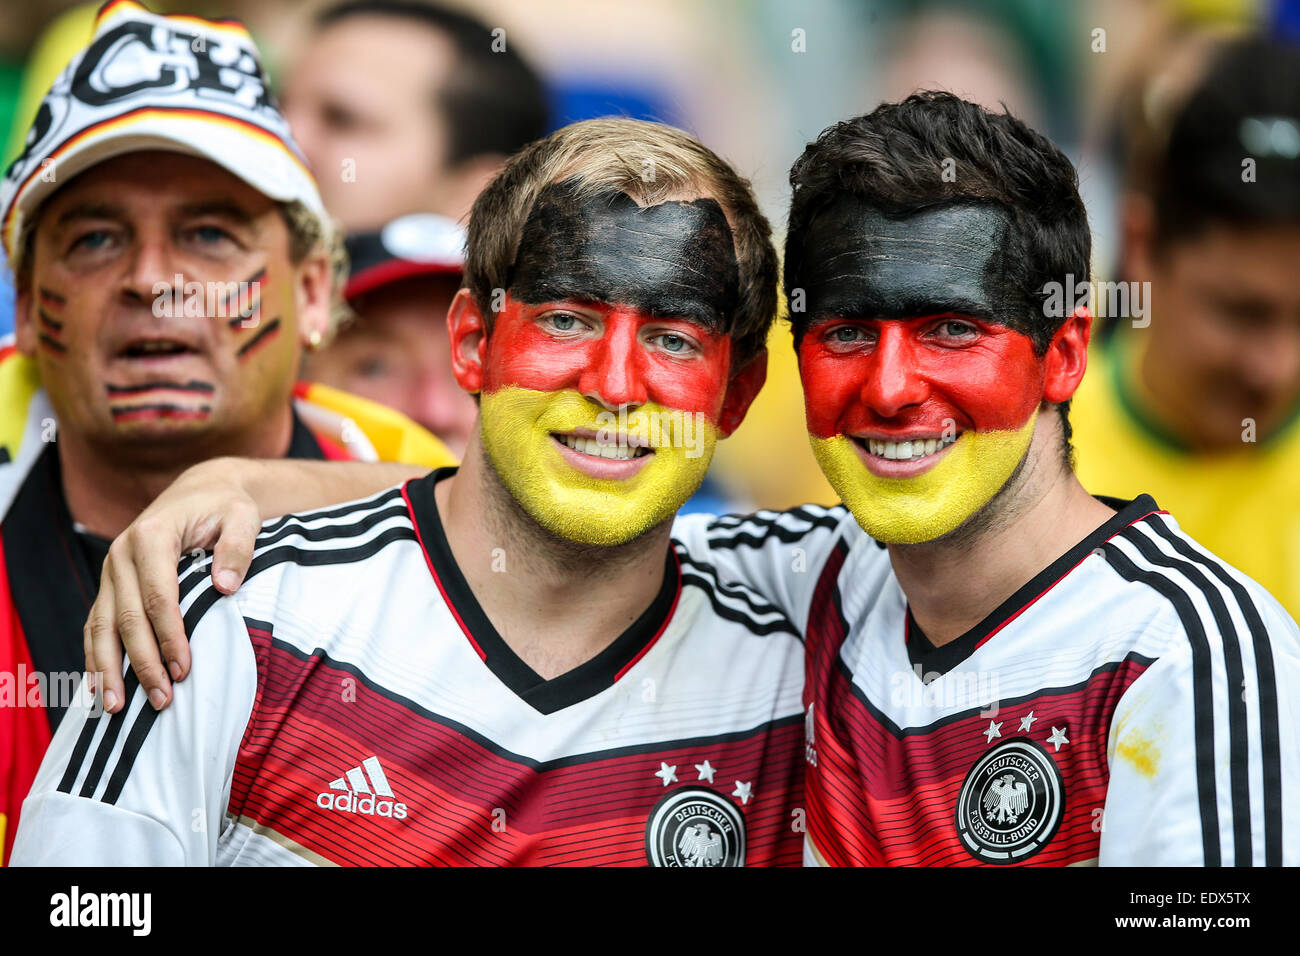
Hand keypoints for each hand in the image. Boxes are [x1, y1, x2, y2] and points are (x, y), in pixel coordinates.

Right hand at [85, 457, 262, 712]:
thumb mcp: (242, 516)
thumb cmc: (225, 507)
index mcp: (152, 536)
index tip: (186, 669)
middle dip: (143, 662)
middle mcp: (121, 555)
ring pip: (101, 626)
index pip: (158, 596)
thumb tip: (225, 586)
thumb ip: (238, 546)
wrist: (200, 492)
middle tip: (162, 699)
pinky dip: (95, 657)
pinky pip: (94, 625)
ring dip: (109, 668)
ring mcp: (111, 572)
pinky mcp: (110, 585)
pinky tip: (99, 687)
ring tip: (118, 708)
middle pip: (127, 618)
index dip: (169, 636)